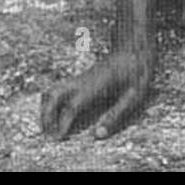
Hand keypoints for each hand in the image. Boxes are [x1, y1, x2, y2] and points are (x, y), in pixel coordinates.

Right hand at [40, 50, 154, 140]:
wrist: (134, 47)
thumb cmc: (137, 70)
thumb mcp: (135, 94)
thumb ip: (117, 115)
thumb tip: (98, 135)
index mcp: (96, 84)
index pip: (73, 105)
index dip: (63, 122)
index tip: (58, 138)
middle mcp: (84, 80)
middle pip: (54, 94)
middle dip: (46, 115)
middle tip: (47, 134)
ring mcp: (81, 78)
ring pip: (54, 89)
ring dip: (46, 108)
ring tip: (48, 128)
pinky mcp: (82, 79)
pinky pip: (60, 90)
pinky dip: (52, 103)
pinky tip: (57, 116)